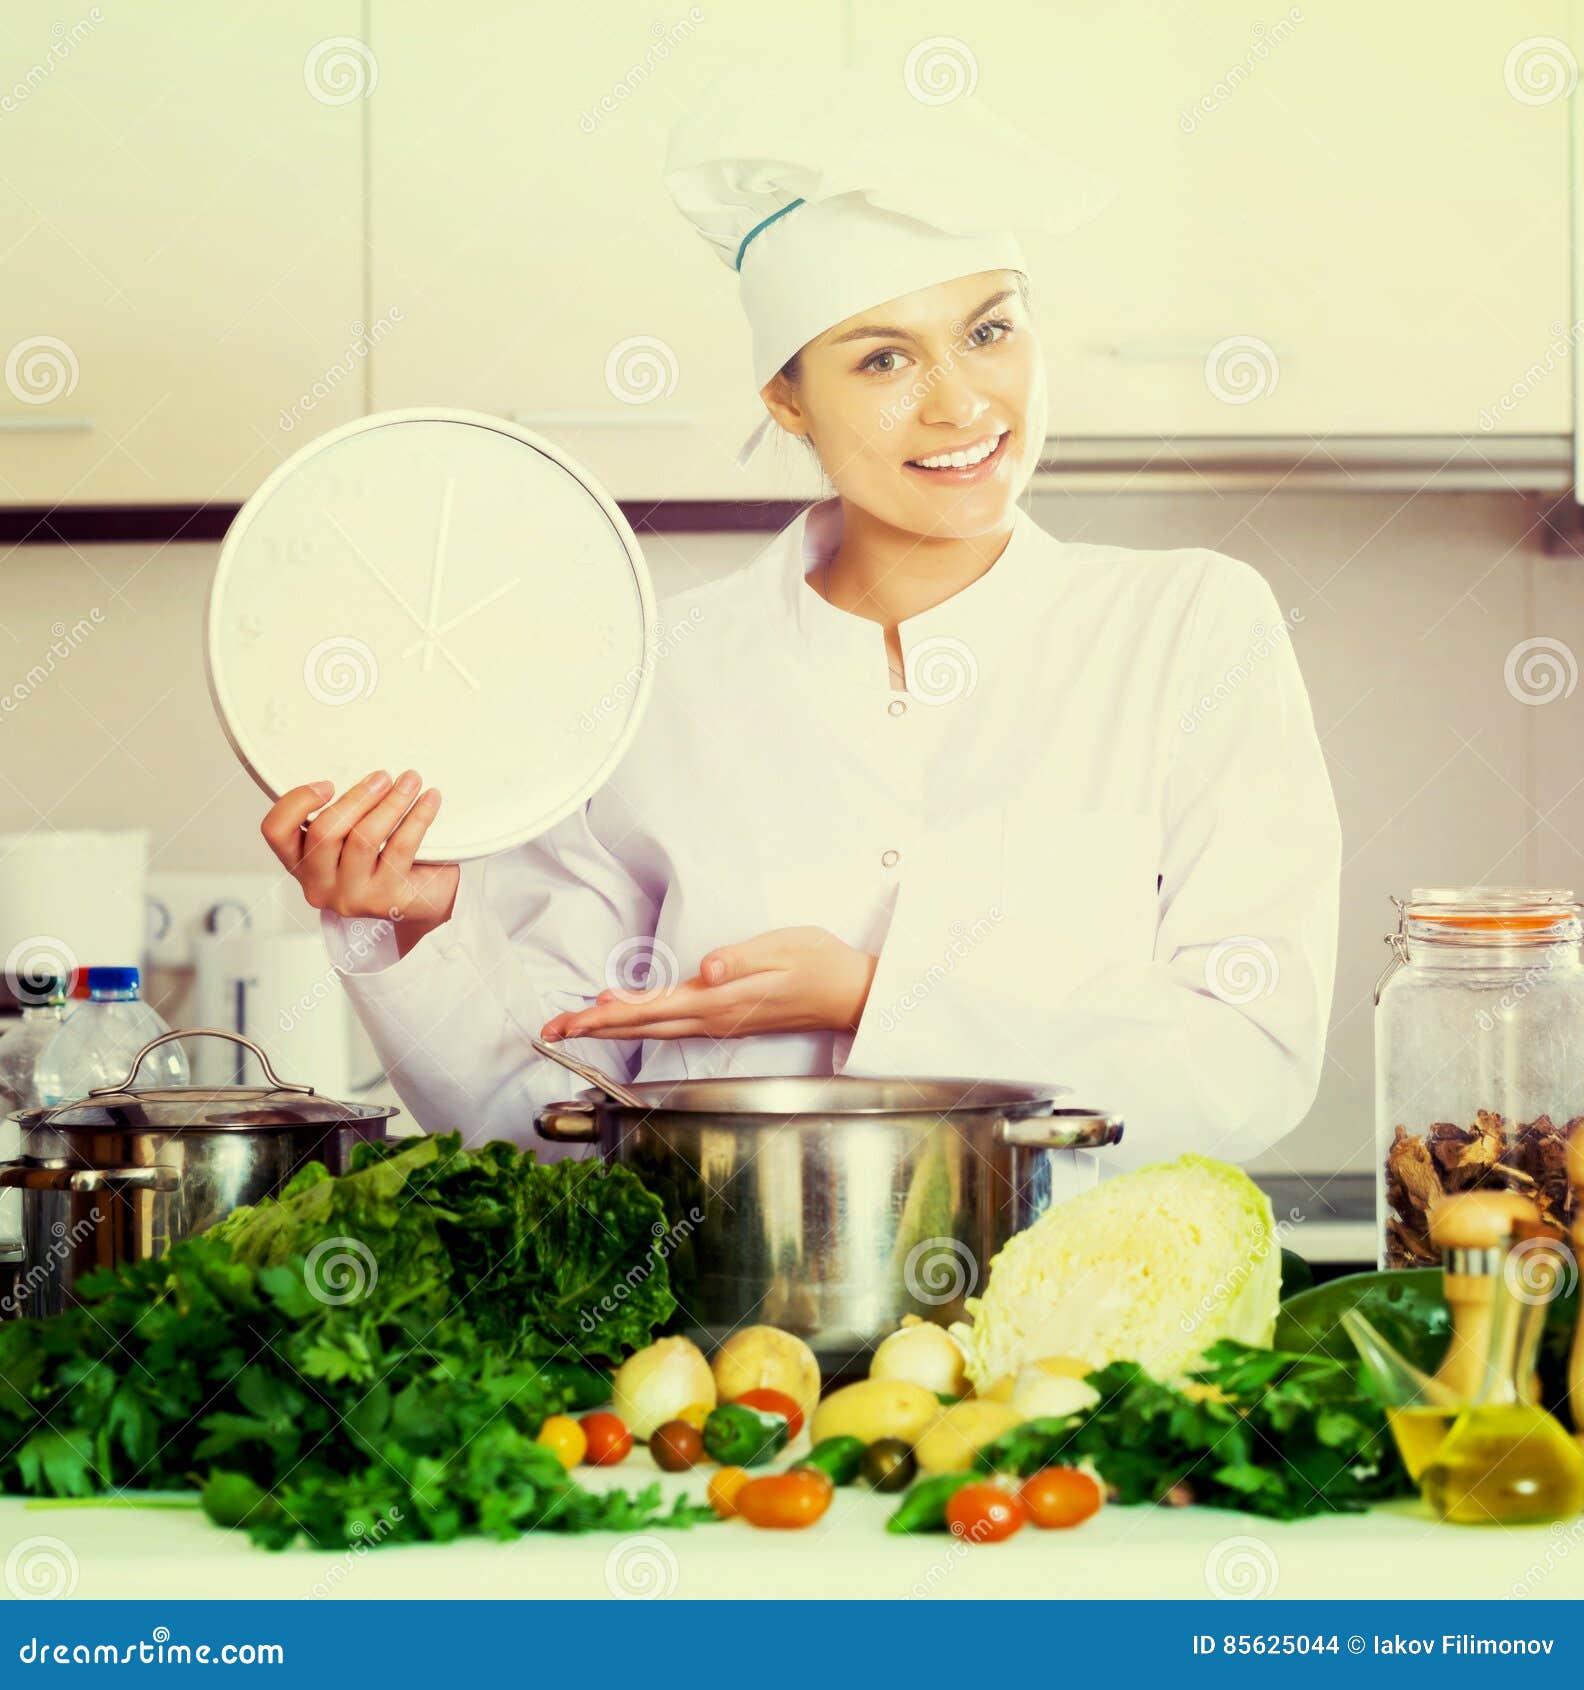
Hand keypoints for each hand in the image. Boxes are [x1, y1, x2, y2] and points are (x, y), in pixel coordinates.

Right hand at [260, 768, 459, 955]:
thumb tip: (360, 767)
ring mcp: (352, 896)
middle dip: (357, 797)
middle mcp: (319, 885)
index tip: (328, 784)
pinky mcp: (386, 900)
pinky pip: (401, 848)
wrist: (423, 901)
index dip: (296, 803)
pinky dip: (418, 817)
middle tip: (383, 776)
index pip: (276, 832)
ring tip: (410, 780)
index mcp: (300, 863)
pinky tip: (430, 798)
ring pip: (364, 840)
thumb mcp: (349, 836)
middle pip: (324, 833)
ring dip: (390, 803)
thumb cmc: (383, 860)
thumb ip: (340, 812)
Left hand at [539, 926, 877, 1043]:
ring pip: (654, 1029)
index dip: (604, 1016)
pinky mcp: (728, 1020)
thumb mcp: (784, 949)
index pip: (649, 1010)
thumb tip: (705, 970)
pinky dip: (642, 1020)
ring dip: (612, 1026)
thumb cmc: (820, 964)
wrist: (852, 994)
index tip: (567, 1021)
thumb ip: (740, 959)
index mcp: (719, 1001)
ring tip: (576, 1024)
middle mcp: (713, 1019)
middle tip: (550, 1031)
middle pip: (641, 1027)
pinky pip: (672, 1025)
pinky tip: (629, 1011)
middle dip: (593, 1028)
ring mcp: (720, 1024)